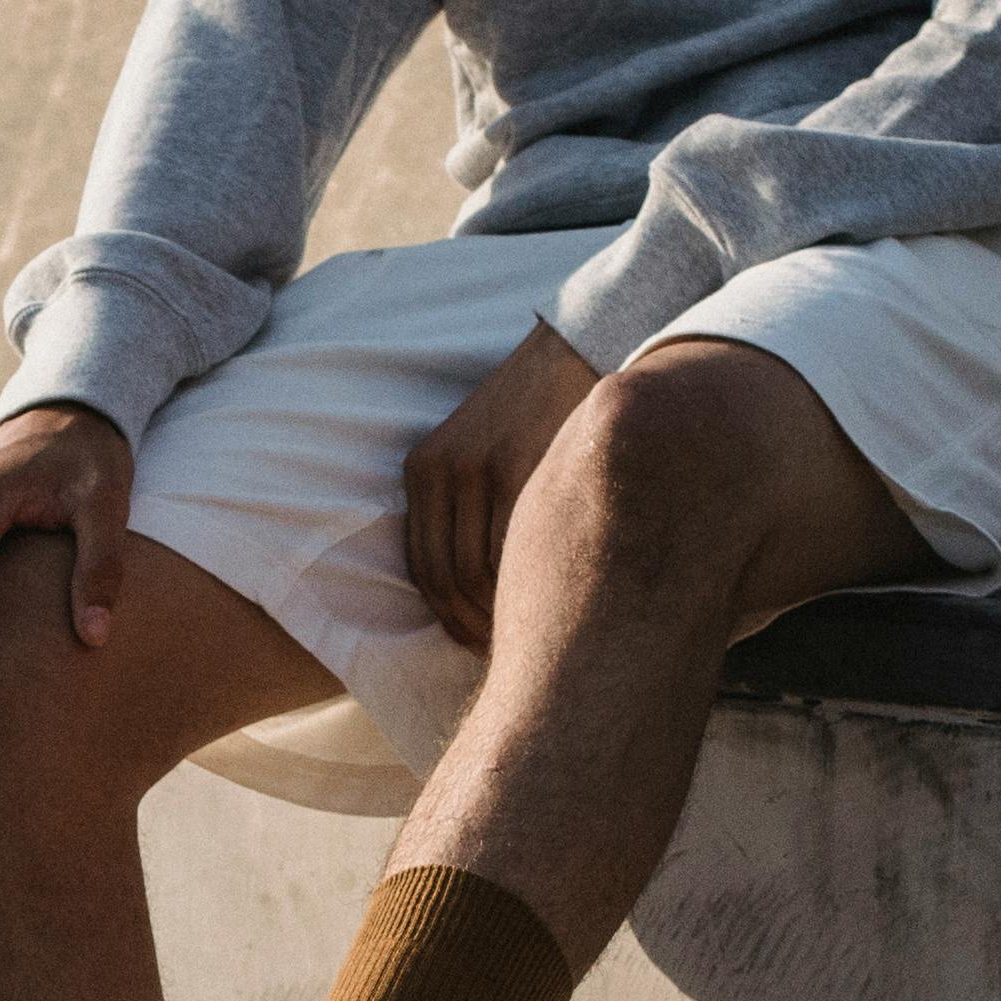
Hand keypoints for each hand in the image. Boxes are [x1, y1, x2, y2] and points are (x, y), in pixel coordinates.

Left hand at [397, 319, 602, 648]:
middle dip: (471, 625)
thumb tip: (474, 596)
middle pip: (446, 578)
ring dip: (499, 613)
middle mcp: (443, 469)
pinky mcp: (520, 467)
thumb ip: (469, 509)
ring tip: (530, 633)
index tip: (474, 642)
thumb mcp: (481, 451)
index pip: (424, 568)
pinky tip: (550, 597)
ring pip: (477, 572)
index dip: (448, 618)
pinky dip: (525, 584)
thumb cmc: (535, 416)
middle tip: (505, 650)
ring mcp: (480, 468)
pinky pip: (513, 549)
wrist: (576, 350)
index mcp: (423, 470)